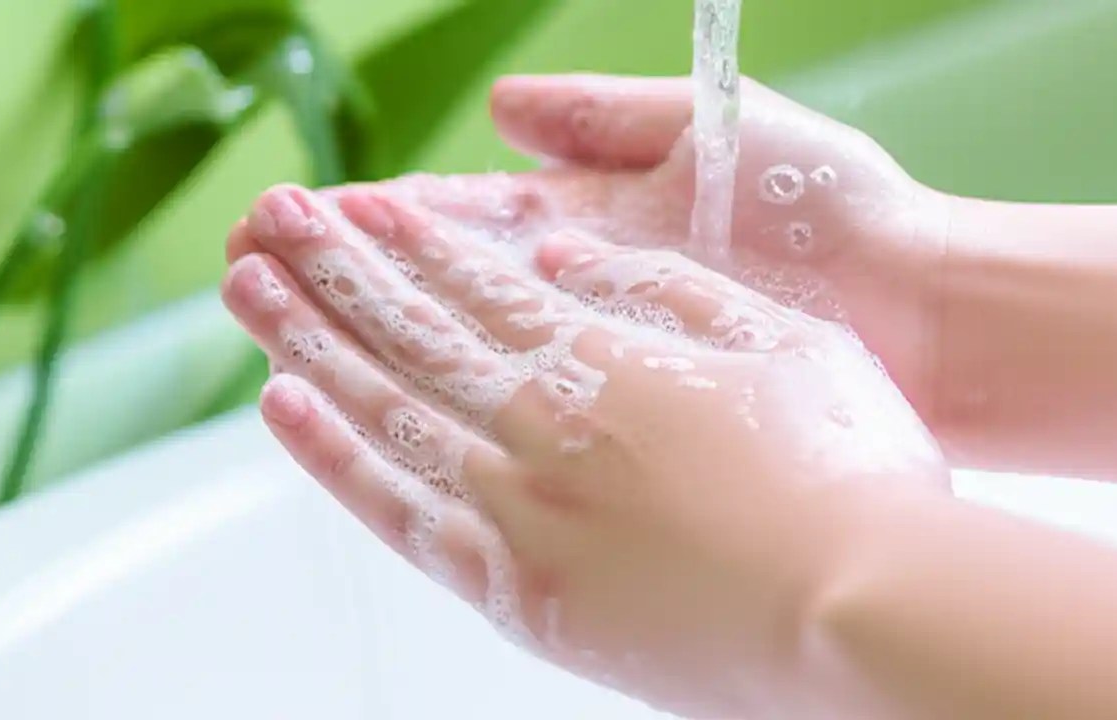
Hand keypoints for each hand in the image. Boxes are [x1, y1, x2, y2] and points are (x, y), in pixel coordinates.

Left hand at [222, 184, 949, 716]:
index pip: (479, 285)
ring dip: (308, 343)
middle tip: (270, 223)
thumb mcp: (784, 342)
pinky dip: (333, 457)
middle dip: (334, 271)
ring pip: (383, 410)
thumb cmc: (851, 477)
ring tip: (249, 292)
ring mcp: (517, 513)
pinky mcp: (516, 595)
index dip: (410, 241)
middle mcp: (541, 430)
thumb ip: (667, 293)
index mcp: (607, 363)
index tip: (354, 208)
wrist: (867, 619)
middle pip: (410, 334)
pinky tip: (283, 407)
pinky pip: (399, 514)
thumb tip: (567, 260)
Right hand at [318, 74, 948, 419]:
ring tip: (274, 306)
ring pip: (453, 348)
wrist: (921, 310)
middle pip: (434, 287)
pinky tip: (360, 395)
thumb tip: (502, 107)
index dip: (378, 219)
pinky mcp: (622, 421)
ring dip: (363, 329)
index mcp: (589, 225)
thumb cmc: (832, 213)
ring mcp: (593, 364)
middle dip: (342, 268)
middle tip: (254, 252)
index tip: (306, 211)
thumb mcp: (713, 133)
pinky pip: (514, 412)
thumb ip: (607, 120)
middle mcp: (575, 300)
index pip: (457, 223)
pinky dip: (439, 403)